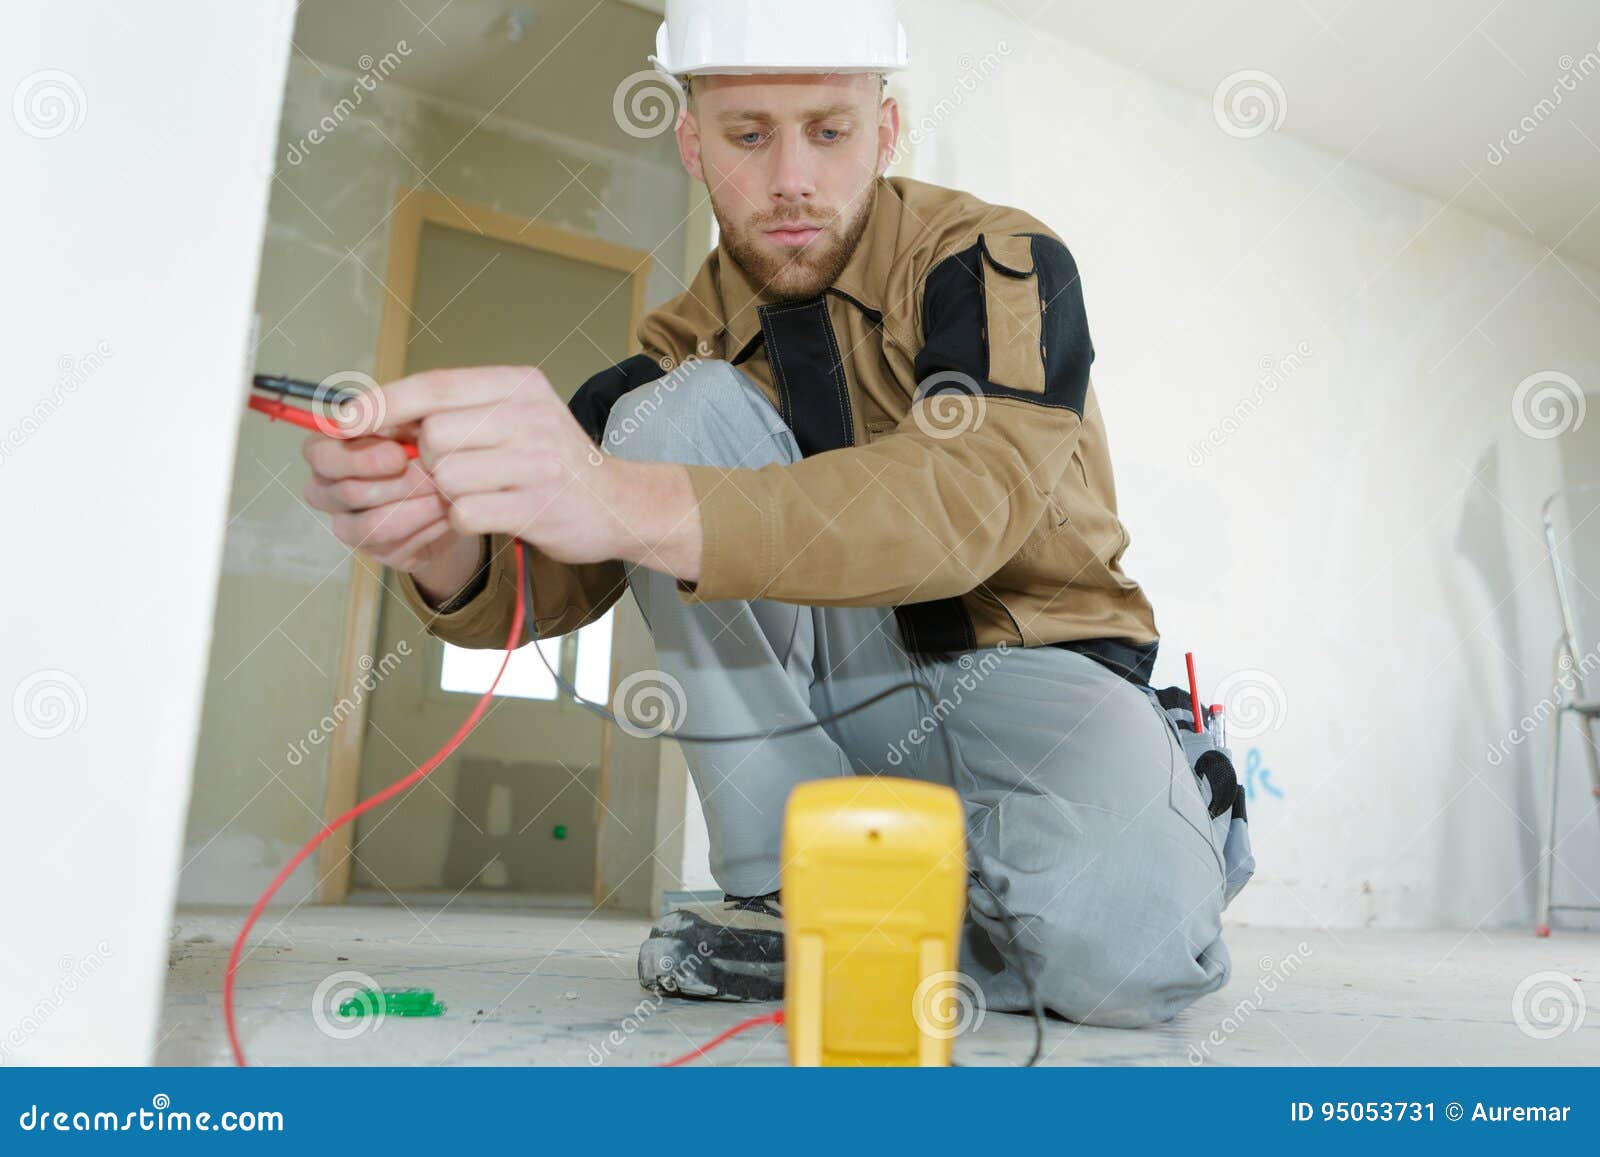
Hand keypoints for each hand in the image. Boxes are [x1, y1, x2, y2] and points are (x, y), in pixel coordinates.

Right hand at [300, 432, 482, 601]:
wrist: (454, 489)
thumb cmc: (424, 445)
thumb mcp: (415, 420)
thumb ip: (397, 414)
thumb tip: (388, 419)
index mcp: (326, 451)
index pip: (321, 456)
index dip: (359, 459)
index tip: (399, 455)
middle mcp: (328, 491)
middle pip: (350, 492)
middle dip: (400, 483)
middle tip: (435, 475)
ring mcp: (349, 526)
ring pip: (372, 526)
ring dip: (416, 508)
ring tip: (446, 493)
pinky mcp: (378, 553)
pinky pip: (398, 546)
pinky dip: (429, 527)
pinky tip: (449, 512)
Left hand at [345, 365, 701, 578]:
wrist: (621, 503)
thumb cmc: (556, 462)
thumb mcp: (516, 416)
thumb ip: (458, 410)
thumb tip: (375, 413)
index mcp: (519, 385)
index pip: (435, 386)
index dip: (384, 402)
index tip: (345, 419)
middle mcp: (529, 416)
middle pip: (435, 434)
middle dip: (432, 460)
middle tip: (463, 470)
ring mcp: (534, 462)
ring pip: (446, 476)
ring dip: (452, 492)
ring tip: (486, 491)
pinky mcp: (534, 505)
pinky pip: (465, 512)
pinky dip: (467, 519)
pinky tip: (497, 513)